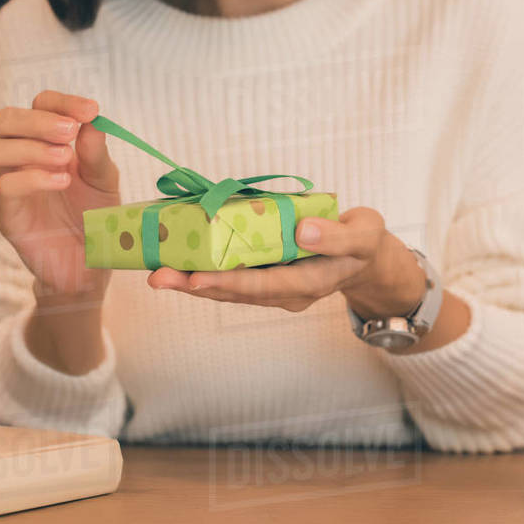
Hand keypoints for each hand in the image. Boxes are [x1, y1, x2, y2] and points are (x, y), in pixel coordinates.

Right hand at [0, 90, 120, 297]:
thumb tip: (92, 120)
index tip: (91, 110)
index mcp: (48, 142)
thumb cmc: (95, 217)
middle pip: (6, 119)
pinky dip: (33, 177)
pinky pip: (6, 186)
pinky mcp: (8, 214)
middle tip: (70, 132)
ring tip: (66, 160)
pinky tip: (61, 182)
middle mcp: (24, 159)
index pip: (40, 105)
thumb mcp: (105, 181)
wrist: (90, 265)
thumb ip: (97, 153)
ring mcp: (12, 186)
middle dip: (38, 120)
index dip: (61, 102)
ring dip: (32, 147)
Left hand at [146, 206, 426, 318]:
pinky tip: (180, 260)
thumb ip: (336, 236)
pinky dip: (206, 269)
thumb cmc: (365, 242)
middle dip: (194, 285)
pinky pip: (232, 277)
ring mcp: (274, 287)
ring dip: (192, 281)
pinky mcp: (267, 276)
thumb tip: (301, 230)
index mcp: (308, 283)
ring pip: (228, 288)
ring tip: (157, 273)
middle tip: (157, 278)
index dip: (226, 282)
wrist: (367, 258)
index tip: (194, 279)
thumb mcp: (363, 234)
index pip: (261, 286)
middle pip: (234, 292)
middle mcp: (285, 292)